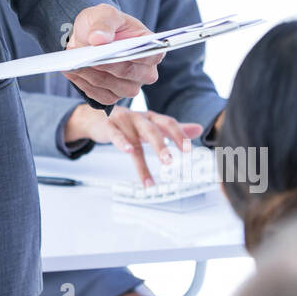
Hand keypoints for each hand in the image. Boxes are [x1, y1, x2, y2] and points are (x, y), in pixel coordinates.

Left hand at [62, 3, 164, 105]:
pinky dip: (84, 84)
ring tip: (73, 63)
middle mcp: (145, 71)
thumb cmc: (103, 24)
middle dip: (105, 64)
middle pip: (129, 72)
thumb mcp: (104, 14)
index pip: (151, 55)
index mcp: (150, 47)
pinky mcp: (113, 96)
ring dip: (91, 75)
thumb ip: (104, 23)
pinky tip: (73, 72)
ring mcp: (130, 86)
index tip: (112, 49)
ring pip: (113, 86)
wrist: (88, 36)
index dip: (134, 55)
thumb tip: (99, 39)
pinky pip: (101, 96)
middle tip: (86, 56)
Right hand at [67, 103, 202, 185]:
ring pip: (134, 141)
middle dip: (162, 146)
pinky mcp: (108, 126)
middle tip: (170, 162)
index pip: (168, 123)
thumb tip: (199, 129)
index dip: (179, 135)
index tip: (189, 150)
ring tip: (150, 180)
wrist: (97, 115)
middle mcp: (138, 117)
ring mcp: (123, 121)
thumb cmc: (128, 122)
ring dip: (142, 162)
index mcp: (151, 117)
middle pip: (152, 130)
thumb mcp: (151, 124)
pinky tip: (128, 152)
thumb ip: (173, 128)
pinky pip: (116, 135)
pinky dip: (122, 143)